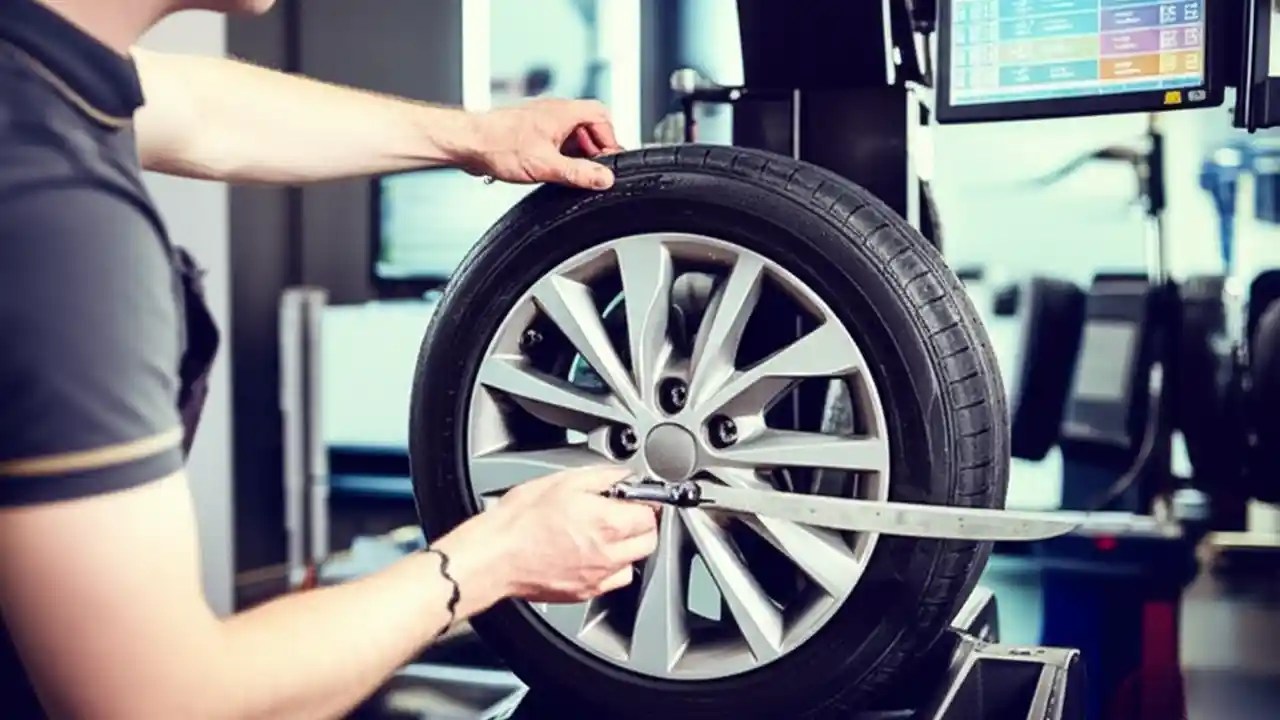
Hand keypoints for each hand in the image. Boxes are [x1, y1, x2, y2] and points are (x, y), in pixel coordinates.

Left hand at [461, 98, 623, 189]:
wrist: (468, 143)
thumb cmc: (499, 145)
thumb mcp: (546, 165)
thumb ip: (579, 173)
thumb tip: (604, 179)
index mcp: (564, 112)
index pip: (603, 117)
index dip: (610, 140)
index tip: (608, 162)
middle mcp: (555, 112)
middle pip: (589, 127)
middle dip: (594, 151)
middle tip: (590, 172)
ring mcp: (542, 122)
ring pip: (572, 136)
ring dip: (576, 155)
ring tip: (569, 173)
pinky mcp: (531, 133)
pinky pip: (555, 142)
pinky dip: (560, 156)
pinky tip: (551, 171)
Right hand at [465, 467, 658, 602]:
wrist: (495, 556)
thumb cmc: (520, 521)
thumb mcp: (564, 481)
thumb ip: (602, 477)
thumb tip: (623, 476)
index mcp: (607, 522)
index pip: (650, 514)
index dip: (647, 502)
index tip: (639, 497)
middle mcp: (608, 553)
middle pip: (649, 541)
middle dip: (644, 524)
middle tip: (629, 513)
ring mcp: (598, 576)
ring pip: (634, 562)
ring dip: (630, 547)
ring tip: (611, 533)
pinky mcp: (584, 592)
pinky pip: (614, 581)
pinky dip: (613, 568)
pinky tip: (596, 555)